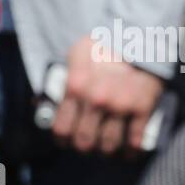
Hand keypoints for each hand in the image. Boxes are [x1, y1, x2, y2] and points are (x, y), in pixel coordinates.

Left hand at [52, 35, 163, 154]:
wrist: (142, 33)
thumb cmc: (105, 46)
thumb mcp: (77, 55)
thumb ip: (62, 79)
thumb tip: (41, 104)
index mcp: (75, 87)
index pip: (61, 131)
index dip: (64, 139)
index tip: (70, 138)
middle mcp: (95, 99)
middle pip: (84, 143)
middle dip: (86, 145)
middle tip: (91, 140)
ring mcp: (120, 105)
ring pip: (108, 147)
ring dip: (107, 149)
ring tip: (109, 144)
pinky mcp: (142, 107)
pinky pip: (134, 143)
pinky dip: (131, 151)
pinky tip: (128, 150)